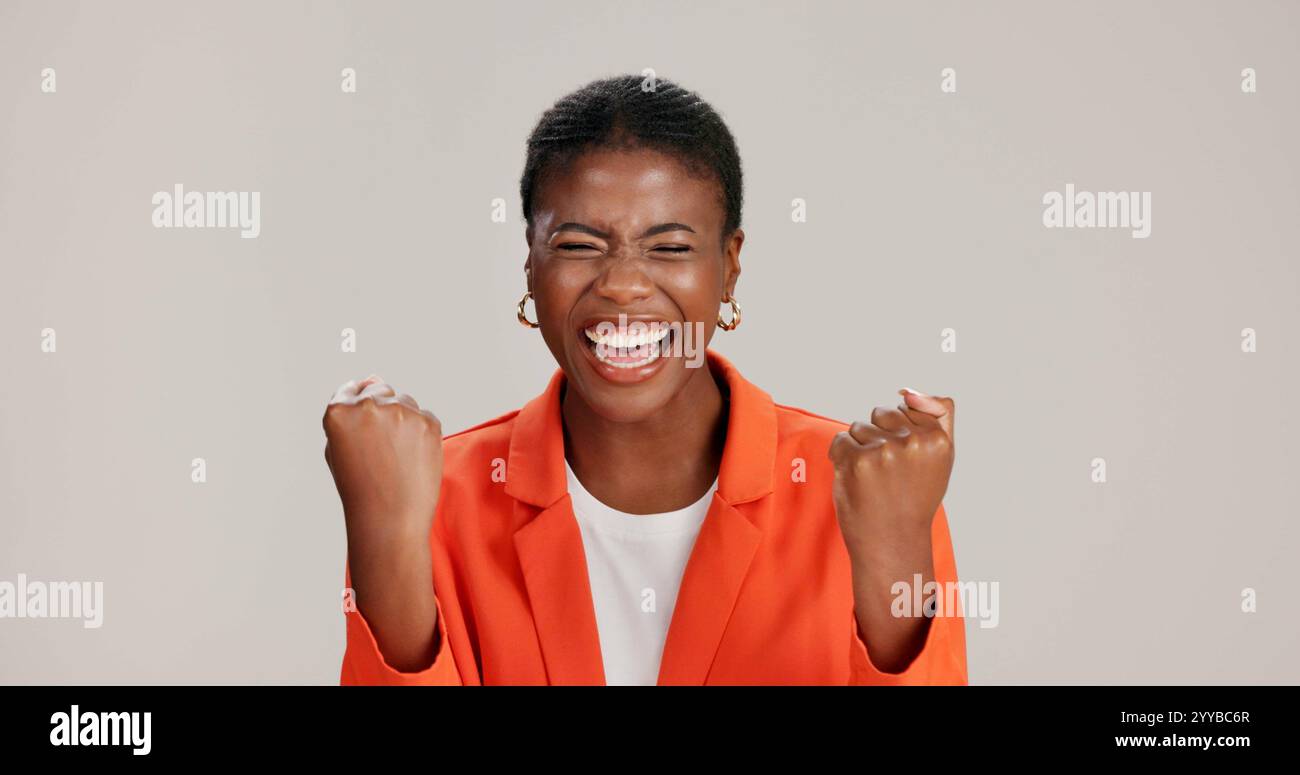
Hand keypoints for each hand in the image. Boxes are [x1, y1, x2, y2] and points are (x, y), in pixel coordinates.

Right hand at [323, 375, 442, 549]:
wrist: (390, 519)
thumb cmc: (360, 488)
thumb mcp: (336, 449)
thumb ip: (349, 413)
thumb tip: (372, 379)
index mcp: (339, 411)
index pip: (349, 390)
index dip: (357, 408)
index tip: (363, 423)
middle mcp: (370, 406)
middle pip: (380, 390)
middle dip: (381, 411)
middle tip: (381, 448)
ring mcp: (402, 412)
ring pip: (405, 401)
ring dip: (402, 420)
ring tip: (396, 457)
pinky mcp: (429, 422)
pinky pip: (424, 417)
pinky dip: (420, 433)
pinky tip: (412, 458)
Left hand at [828, 389, 954, 549]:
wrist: (893, 543)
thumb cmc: (914, 499)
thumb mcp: (941, 458)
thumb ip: (936, 416)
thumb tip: (906, 391)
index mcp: (938, 439)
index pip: (910, 406)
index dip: (903, 431)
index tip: (907, 458)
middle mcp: (914, 441)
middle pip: (882, 413)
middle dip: (879, 436)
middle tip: (889, 472)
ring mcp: (885, 450)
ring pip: (859, 427)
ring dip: (860, 449)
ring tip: (874, 479)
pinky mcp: (857, 460)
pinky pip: (840, 440)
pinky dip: (841, 459)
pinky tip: (856, 481)